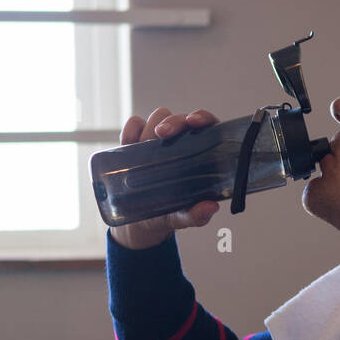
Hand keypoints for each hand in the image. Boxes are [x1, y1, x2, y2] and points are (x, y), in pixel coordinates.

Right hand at [109, 107, 221, 248]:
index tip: (194, 122)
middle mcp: (181, 142)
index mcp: (200, 155)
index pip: (208, 126)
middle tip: (162, 134)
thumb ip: (197, 215)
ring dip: (152, 125)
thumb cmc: (170, 214)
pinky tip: (129, 142)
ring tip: (144, 145)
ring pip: (159, 117)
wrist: (141, 223)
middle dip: (173, 121)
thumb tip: (211, 207)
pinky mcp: (136, 143)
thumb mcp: (184, 217)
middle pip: (181, 118)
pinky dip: (131, 129)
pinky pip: (134, 125)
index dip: (203, 117)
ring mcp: (158, 141)